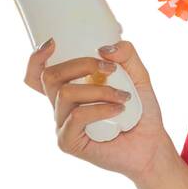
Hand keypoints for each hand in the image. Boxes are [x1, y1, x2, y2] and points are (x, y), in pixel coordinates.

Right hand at [24, 38, 171, 181]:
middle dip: (81, 64)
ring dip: (99, 90)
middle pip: (50, 76)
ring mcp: (62, 125)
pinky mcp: (68, 142)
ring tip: (124, 97)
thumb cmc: (140, 112)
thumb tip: (104, 48)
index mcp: (70, 89)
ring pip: (66, 94)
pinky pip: (76, 116)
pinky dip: (100, 109)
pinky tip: (118, 111)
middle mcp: (61, 107)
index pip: (39, 74)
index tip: (53, 43)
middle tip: (110, 69)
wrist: (151, 145)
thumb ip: (127, 55)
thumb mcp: (139, 76)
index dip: (37, 58)